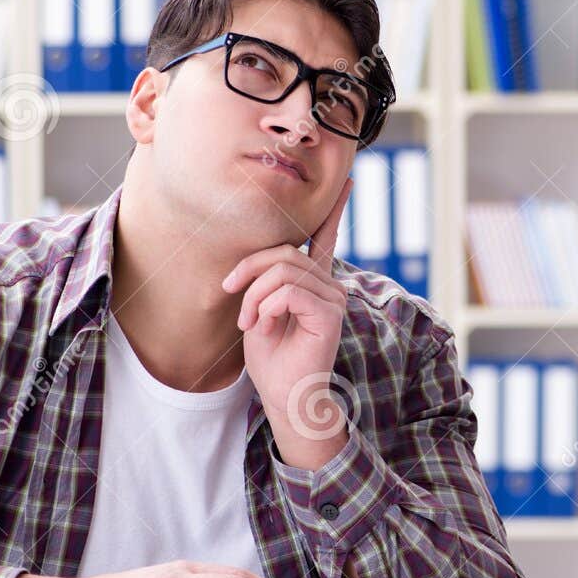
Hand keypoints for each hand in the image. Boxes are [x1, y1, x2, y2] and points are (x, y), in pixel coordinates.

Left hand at [223, 181, 352, 468]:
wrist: (285, 396)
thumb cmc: (271, 360)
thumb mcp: (259, 311)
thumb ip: (267, 283)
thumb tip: (265, 263)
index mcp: (313, 282)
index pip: (324, 237)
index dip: (334, 209)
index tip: (346, 180)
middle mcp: (329, 285)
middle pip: (284, 252)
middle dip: (249, 269)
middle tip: (231, 295)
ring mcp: (333, 298)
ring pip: (284, 270)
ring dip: (254, 294)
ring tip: (248, 321)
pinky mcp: (330, 314)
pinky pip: (289, 291)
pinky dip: (266, 306)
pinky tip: (263, 325)